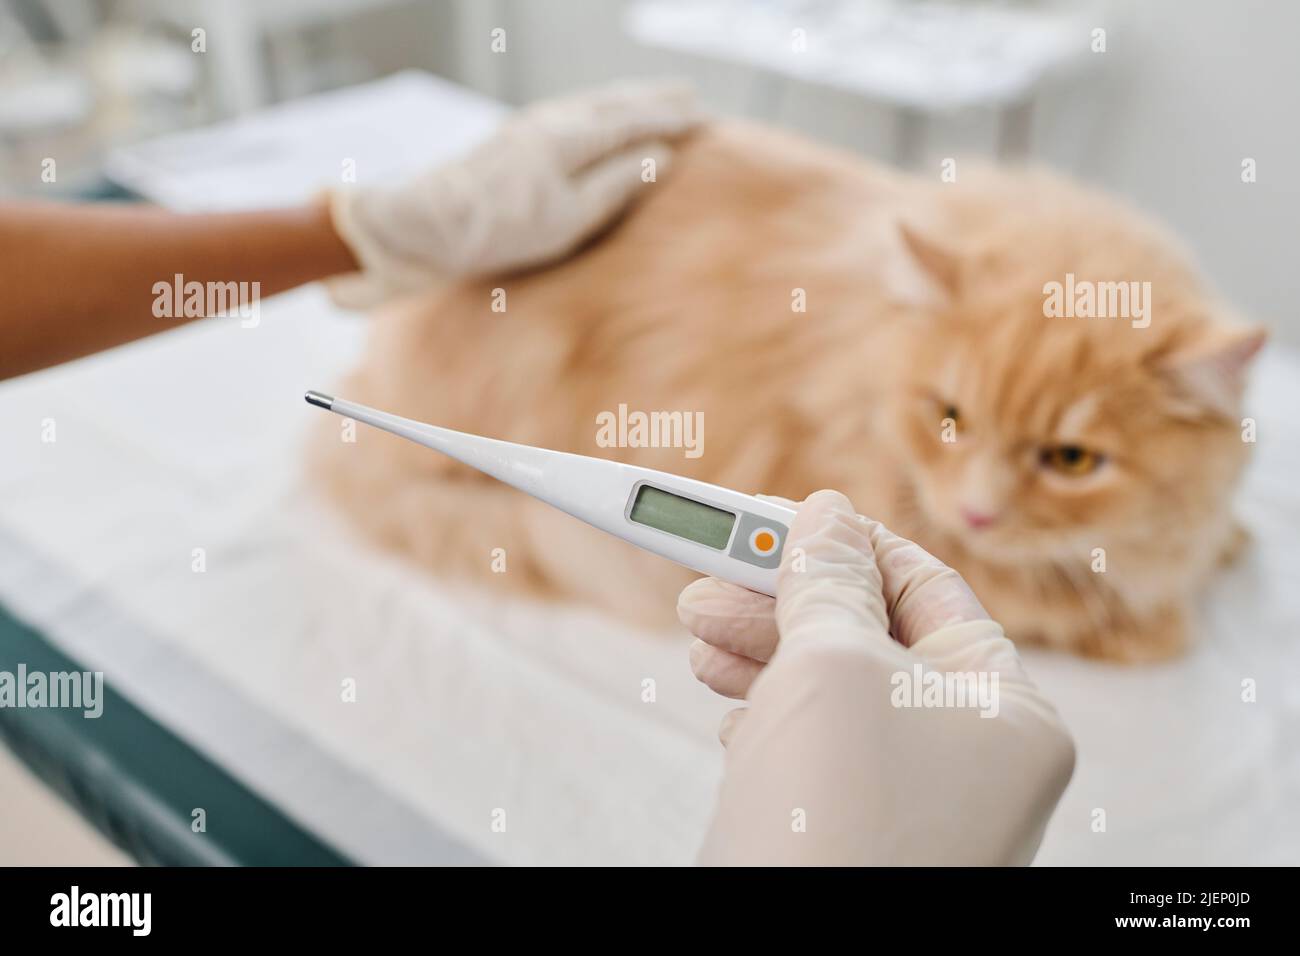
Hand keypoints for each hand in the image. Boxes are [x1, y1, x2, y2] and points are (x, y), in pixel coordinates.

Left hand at [327, 80, 700, 303]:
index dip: (672, 119)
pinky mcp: (511, 141)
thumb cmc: (500, 229)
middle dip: (654, 100)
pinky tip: (596, 122)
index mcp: (572, 136)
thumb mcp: (572, 216)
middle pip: (614, 102)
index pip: (635, 120)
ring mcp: (527, 126)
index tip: (705, 118)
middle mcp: (550, 120)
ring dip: (626, 101)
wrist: (426, 226)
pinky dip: (597, 112)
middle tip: (689, 97)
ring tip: (652, 103)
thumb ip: (618, 183)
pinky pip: (570, 115)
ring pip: (590, 104)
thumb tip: (659, 155)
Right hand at [679, 490, 1075, 864]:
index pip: (927, 588)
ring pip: (833, 693)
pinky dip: (768, 716)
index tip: (773, 515)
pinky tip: (733, 711)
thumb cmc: (834, 821)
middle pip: (869, 637)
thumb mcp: (830, 665)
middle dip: (780, 601)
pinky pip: (815, 749)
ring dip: (760, 653)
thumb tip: (824, 516)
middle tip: (709, 574)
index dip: (846, 541)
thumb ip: (828, 579)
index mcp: (1008, 710)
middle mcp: (972, 756)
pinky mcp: (855, 832)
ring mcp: (915, 801)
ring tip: (698, 633)